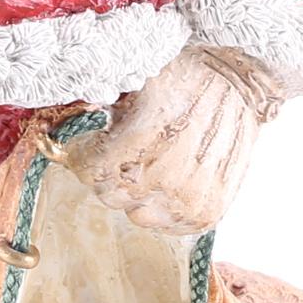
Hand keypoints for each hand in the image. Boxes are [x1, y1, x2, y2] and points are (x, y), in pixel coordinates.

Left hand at [71, 45, 281, 234]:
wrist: (238, 82)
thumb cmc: (186, 75)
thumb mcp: (136, 81)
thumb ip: (102, 111)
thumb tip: (65, 128)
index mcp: (140, 140)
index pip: (90, 172)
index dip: (85, 158)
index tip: (89, 148)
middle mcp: (162, 176)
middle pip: (110, 194)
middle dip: (109, 173)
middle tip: (121, 154)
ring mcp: (186, 199)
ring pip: (137, 214)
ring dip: (136, 194)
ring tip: (148, 168)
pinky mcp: (206, 212)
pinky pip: (170, 227)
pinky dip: (164, 210)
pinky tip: (167, 186)